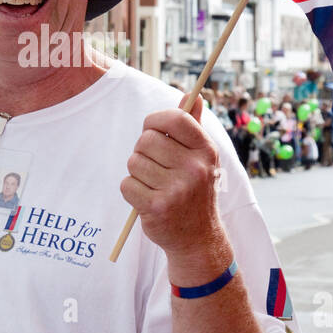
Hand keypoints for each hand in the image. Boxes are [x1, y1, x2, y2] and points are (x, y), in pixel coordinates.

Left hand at [120, 98, 226, 280]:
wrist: (198, 238)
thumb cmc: (195, 191)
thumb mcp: (201, 158)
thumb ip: (193, 125)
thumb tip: (191, 94)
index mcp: (205, 151)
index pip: (174, 119)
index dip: (155, 121)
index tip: (152, 130)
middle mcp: (194, 168)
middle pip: (146, 140)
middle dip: (143, 151)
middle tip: (155, 166)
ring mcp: (176, 189)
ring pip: (134, 162)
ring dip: (137, 172)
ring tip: (153, 184)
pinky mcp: (157, 207)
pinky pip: (126, 184)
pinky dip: (131, 190)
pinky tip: (147, 198)